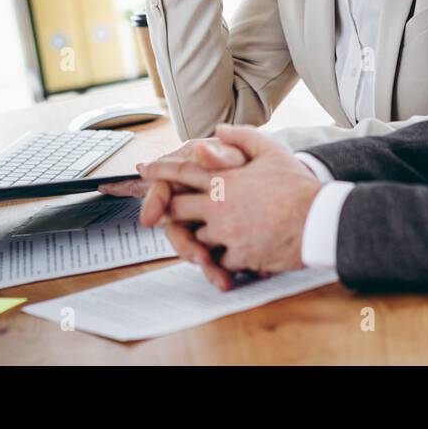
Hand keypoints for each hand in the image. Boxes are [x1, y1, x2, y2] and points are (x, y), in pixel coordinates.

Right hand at [101, 138, 246, 288]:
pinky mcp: (216, 239)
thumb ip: (221, 156)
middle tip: (197, 255)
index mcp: (188, 173)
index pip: (163, 188)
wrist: (278, 186)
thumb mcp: (240, 157)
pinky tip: (226, 279)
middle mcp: (190, 199)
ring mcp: (201, 220)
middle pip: (175, 225)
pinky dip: (218, 269)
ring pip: (191, 244)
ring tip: (217, 274)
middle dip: (184, 244)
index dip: (153, 203)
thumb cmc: (253, 164)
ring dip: (202, 261)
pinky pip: (211, 257)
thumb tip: (202, 149)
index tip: (149, 219)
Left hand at [139, 125, 322, 287]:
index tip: (144, 170)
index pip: (181, 171)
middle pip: (177, 209)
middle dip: (169, 210)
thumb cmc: (297, 185)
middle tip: (165, 212)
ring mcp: (226, 232)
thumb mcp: (271, 151)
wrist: (319, 219)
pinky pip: (219, 259)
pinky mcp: (237, 255)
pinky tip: (234, 252)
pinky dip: (223, 257)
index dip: (160, 170)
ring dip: (200, 235)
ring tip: (214, 233)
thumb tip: (218, 131)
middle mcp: (218, 205)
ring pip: (196, 237)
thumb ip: (241, 136)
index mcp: (223, 178)